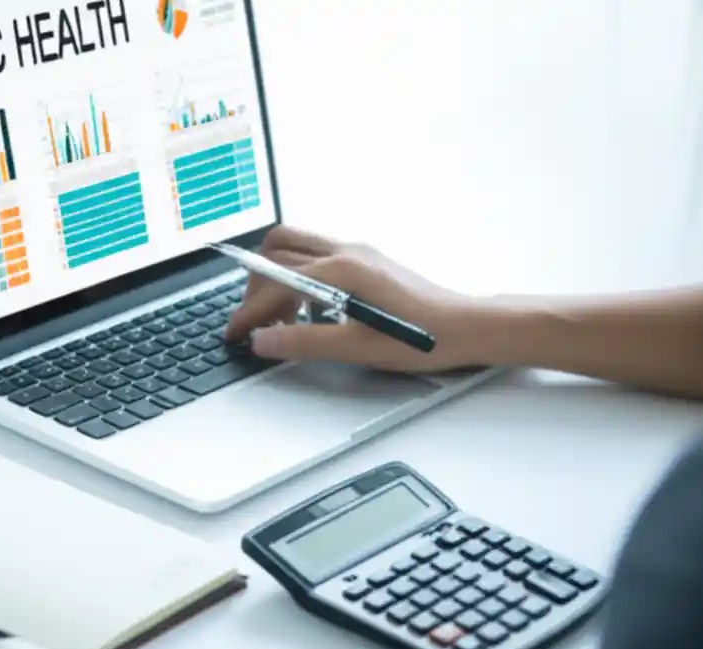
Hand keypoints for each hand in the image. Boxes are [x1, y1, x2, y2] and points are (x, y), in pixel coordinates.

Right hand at [225, 226, 494, 372]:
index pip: (274, 282)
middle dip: (255, 284)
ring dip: (276, 274)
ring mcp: (357, 252)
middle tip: (255, 320)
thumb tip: (263, 342)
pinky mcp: (367, 259)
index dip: (248, 311)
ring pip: (296, 245)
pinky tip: (313, 309)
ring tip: (282, 315)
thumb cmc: (422, 338)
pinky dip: (299, 276)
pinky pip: (317, 254)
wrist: (467, 327)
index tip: (235, 333)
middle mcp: (345, 252)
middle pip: (276, 250)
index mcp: (340, 271)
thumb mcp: (356, 349)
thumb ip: (304, 343)